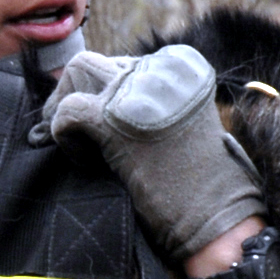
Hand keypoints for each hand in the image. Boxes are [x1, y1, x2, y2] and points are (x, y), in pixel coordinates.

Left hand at [46, 44, 265, 262]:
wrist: (215, 216)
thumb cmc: (199, 181)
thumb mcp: (181, 123)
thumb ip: (149, 103)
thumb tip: (99, 97)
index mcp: (181, 67)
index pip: (123, 62)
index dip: (107, 95)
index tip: (112, 125)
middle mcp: (159, 71)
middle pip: (94, 64)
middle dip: (76, 93)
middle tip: (78, 131)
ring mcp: (136, 92)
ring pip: (77, 71)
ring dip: (63, 105)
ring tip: (78, 142)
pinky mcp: (114, 121)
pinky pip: (68, 110)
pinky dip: (63, 134)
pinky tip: (86, 161)